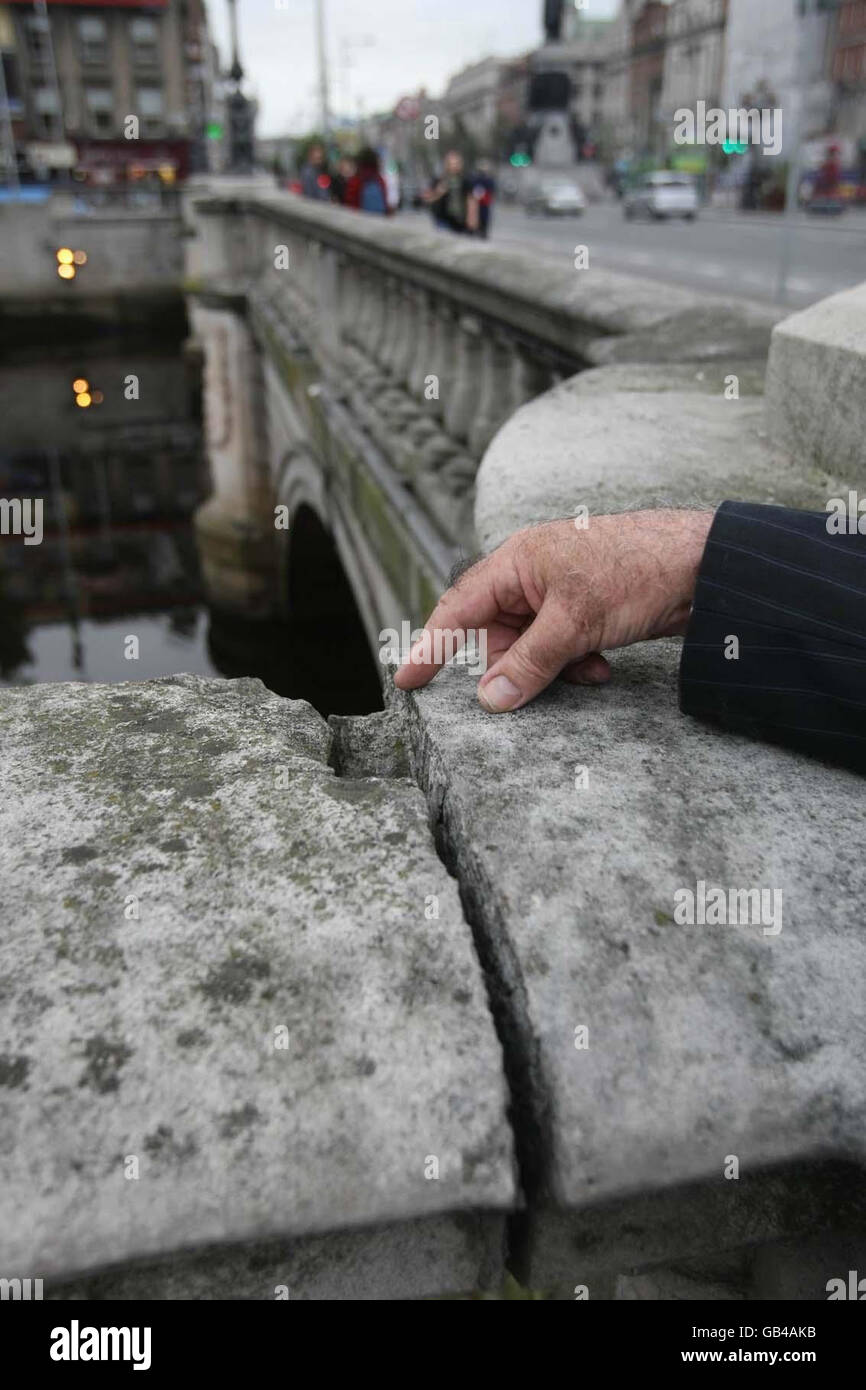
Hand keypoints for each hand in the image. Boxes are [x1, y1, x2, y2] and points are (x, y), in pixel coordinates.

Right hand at [394, 510, 713, 711]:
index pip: (457, 609)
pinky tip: (601, 667)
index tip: (406, 681)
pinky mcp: (585, 607)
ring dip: (552, 668)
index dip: (429, 646)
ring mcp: (559, 591)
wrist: (705, 564)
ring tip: (587, 671)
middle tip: (535, 688)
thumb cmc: (637, 573)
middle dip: (516, 666)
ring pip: (530, 645)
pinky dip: (574, 662)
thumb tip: (490, 699)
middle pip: (496, 634)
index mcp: (516, 563)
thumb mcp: (576, 623)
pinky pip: (559, 645)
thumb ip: (529, 663)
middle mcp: (531, 574)